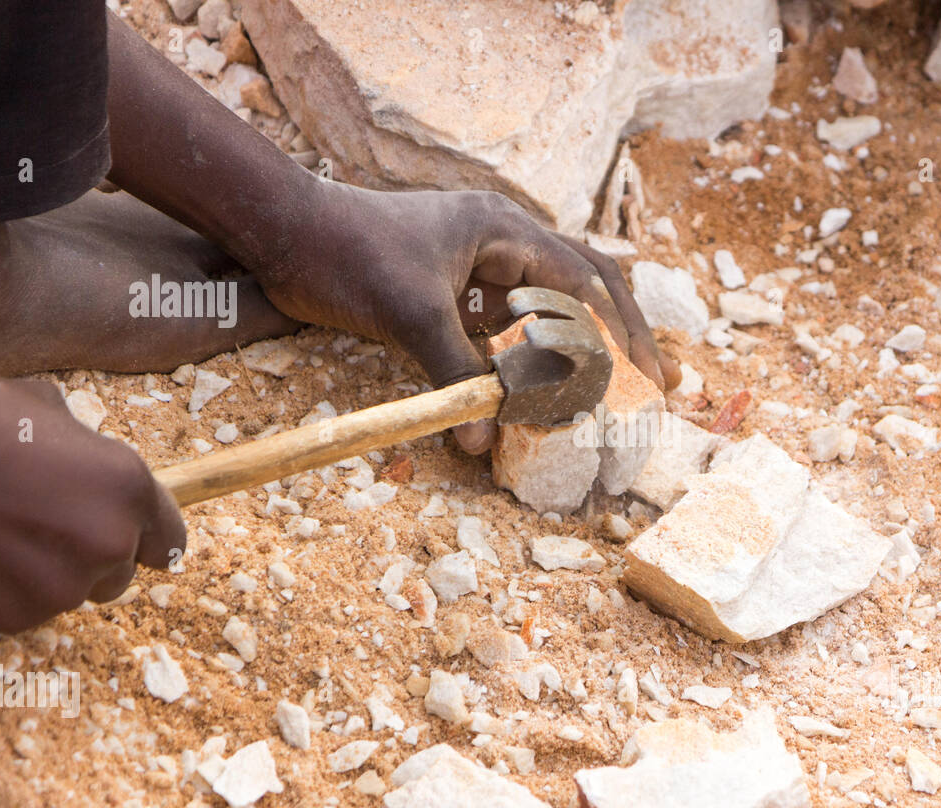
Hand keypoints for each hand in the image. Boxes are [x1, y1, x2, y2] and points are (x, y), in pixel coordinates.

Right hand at [0, 377, 185, 632]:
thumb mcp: (42, 410)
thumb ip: (82, 448)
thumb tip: (86, 460)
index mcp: (127, 489)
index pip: (168, 542)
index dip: (144, 537)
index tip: (127, 535)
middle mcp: (107, 544)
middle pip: (118, 576)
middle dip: (88, 557)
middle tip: (43, 527)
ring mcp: (59, 586)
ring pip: (66, 593)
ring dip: (43, 573)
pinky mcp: (12, 617)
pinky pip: (20, 609)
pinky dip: (2, 590)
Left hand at [259, 186, 680, 451]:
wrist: (283, 232)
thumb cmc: (346, 255)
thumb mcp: (408, 313)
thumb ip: (453, 374)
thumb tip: (480, 443)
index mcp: (505, 231)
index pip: (586, 281)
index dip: (622, 332)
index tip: (647, 377)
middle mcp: (503, 242)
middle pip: (586, 286)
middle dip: (623, 335)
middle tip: (657, 381)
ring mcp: (480, 263)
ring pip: (551, 305)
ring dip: (583, 345)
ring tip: (617, 387)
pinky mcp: (455, 288)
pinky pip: (508, 324)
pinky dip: (533, 356)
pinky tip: (545, 387)